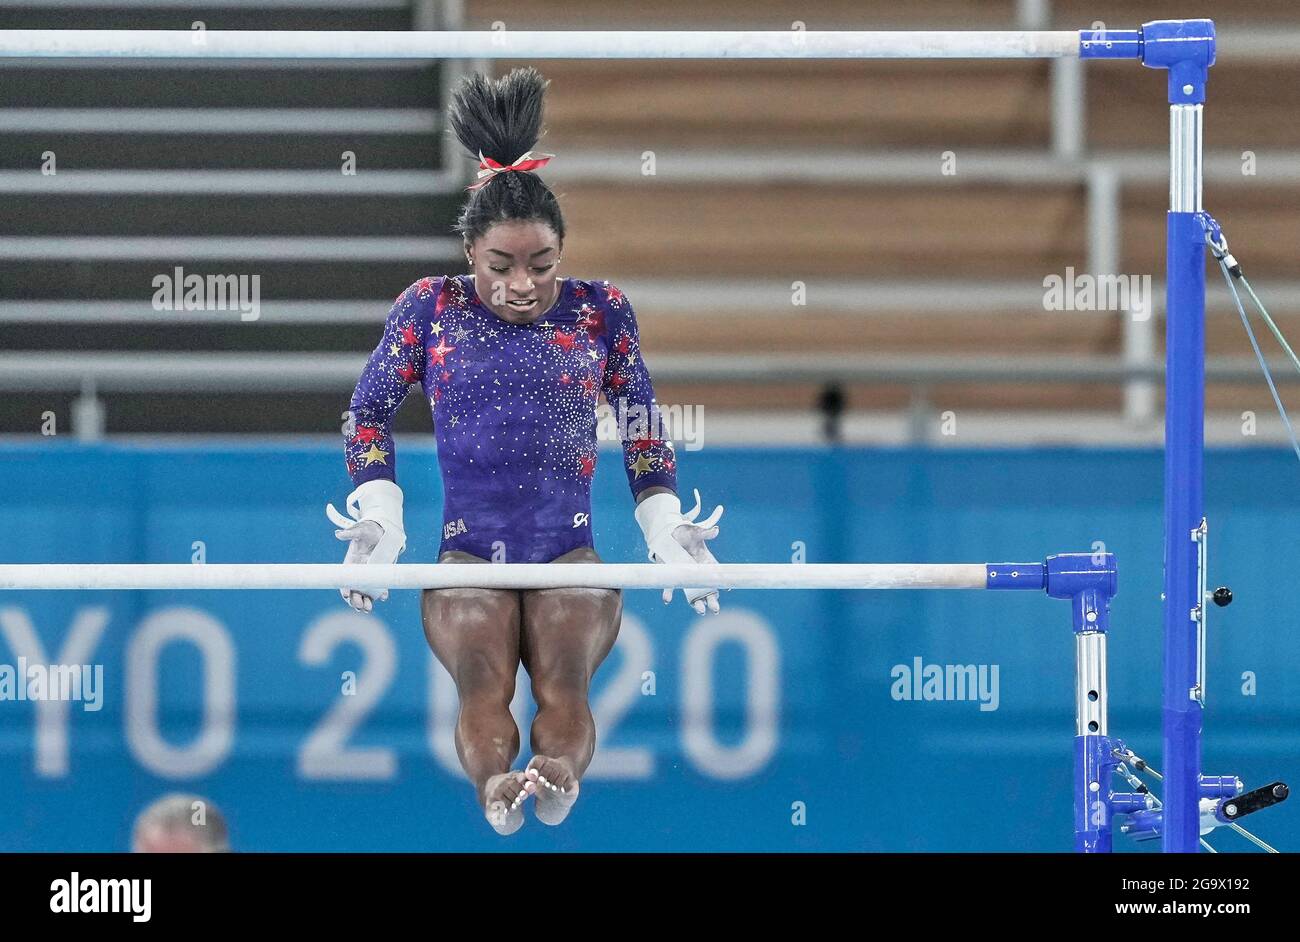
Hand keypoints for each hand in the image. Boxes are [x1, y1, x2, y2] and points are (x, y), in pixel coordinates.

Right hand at [325, 479, 405, 612]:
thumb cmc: (368, 530)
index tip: (346, 594)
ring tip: (367, 609)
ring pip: (365, 593)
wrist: (383, 531)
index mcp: (350, 564)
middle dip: (355, 601)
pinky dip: (381, 594)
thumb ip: (350, 533)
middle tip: (359, 606)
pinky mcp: (380, 574)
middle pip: (354, 591)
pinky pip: (379, 587)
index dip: (344, 588)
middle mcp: (358, 572)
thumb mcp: (360, 530)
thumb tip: (338, 534)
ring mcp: (369, 575)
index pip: (345, 580)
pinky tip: (383, 596)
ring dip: (365, 603)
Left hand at [635, 488, 723, 614]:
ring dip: (696, 604)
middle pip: (707, 590)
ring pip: (692, 594)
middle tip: (715, 609)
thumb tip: (715, 530)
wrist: (668, 534)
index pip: (716, 575)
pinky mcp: (671, 576)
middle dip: (712, 600)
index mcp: (706, 562)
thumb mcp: (695, 532)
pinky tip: (667, 600)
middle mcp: (697, 573)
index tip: (728, 588)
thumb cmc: (685, 533)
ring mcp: (685, 577)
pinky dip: (668, 594)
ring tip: (700, 611)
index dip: (723, 583)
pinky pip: (670, 588)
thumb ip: (705, 533)